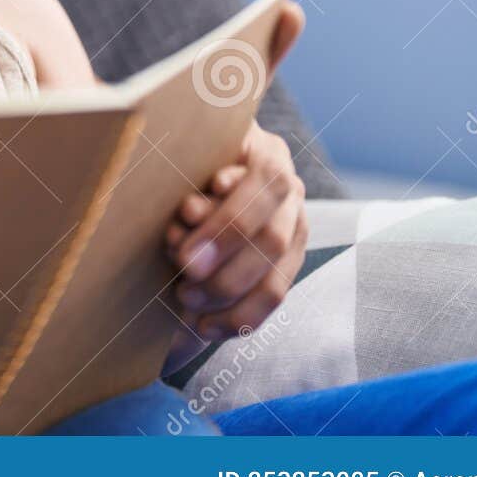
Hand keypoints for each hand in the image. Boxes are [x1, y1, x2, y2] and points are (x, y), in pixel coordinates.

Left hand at [164, 122, 306, 340]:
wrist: (194, 173)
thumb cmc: (181, 158)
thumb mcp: (184, 149)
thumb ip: (185, 163)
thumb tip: (190, 209)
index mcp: (266, 152)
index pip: (263, 186)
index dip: (230, 217)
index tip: (190, 239)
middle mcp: (289, 189)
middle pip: (271, 238)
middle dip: (224, 266)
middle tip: (183, 282)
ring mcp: (295, 227)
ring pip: (275, 276)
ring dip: (229, 296)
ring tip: (185, 300)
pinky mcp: (290, 261)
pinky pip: (273, 298)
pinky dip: (238, 318)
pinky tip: (204, 327)